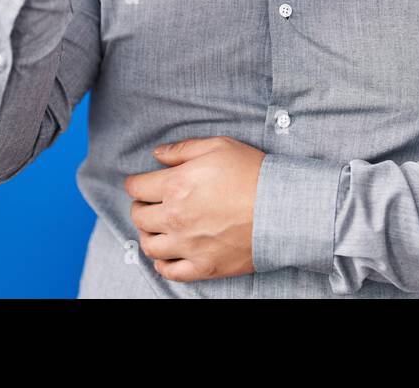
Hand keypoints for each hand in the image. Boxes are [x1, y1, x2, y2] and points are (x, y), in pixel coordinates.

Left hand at [124, 137, 265, 281]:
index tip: (141, 184)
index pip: (137, 187)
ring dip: (148, 235)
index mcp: (175, 185)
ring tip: (157, 229)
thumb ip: (183, 150)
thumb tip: (158, 154)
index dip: (136, 183)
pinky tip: (167, 255)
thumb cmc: (252, 173)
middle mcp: (175, 217)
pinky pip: (171, 272)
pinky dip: (163, 264)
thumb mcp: (218, 147)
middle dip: (140, 207)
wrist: (282, 207)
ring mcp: (188, 245)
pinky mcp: (204, 265)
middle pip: (139, 217)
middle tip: (149, 204)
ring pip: (150, 246)